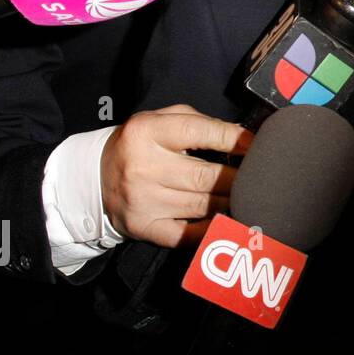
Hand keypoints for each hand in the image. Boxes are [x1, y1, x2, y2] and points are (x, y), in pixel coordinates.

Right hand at [100, 104, 252, 246]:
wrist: (94, 178)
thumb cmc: (139, 145)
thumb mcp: (160, 120)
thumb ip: (199, 123)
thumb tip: (241, 138)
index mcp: (147, 132)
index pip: (200, 133)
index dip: (234, 139)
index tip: (256, 146)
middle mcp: (143, 167)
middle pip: (206, 176)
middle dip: (239, 178)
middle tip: (259, 177)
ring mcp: (143, 201)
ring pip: (203, 205)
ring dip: (231, 202)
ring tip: (247, 196)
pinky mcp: (144, 227)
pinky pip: (187, 234)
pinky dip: (212, 229)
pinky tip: (228, 220)